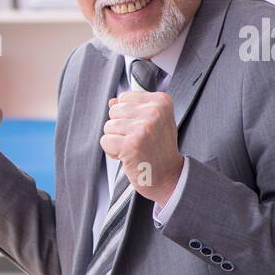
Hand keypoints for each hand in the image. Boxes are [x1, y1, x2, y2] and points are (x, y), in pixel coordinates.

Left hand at [101, 87, 182, 204]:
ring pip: (108, 126)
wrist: (168, 176)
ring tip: (133, 148)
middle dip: (119, 128)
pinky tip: (128, 156)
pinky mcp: (131, 144)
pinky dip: (112, 151)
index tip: (142, 128)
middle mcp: (154, 111)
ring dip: (116, 140)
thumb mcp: (154, 122)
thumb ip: (133, 108)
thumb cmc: (159, 149)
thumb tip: (112, 101)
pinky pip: (105, 141)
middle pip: (114, 111)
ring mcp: (143, 128)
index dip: (127, 115)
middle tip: (137, 140)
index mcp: (161, 101)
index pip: (124, 98)